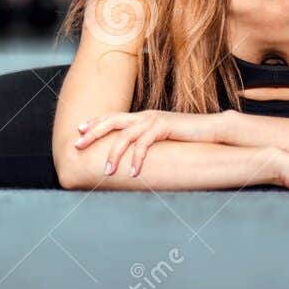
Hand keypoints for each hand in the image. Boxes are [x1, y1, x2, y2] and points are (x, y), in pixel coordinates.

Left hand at [74, 110, 228, 176]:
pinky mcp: (164, 127)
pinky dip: (137, 159)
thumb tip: (132, 155)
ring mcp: (154, 120)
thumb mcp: (162, 138)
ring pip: (125, 135)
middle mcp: (145, 115)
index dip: (95, 122)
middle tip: (77, 146)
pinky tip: (133, 172)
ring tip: (107, 172)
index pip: (113, 117)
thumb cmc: (187, 136)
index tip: (78, 130)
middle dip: (92, 133)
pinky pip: (144, 143)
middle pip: (111, 121)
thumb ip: (147, 141)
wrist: (212, 129)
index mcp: (142, 117)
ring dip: (114, 155)